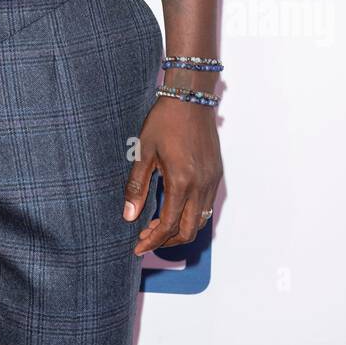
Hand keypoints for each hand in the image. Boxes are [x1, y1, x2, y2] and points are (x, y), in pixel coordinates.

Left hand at [123, 95, 222, 255]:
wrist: (191, 97)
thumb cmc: (165, 120)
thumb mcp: (143, 151)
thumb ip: (136, 186)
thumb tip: (129, 216)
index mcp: (182, 181)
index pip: (169, 225)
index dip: (152, 241)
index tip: (138, 247)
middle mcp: (201, 185)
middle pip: (189, 230)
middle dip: (167, 240)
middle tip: (146, 238)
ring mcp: (212, 180)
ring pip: (200, 220)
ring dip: (180, 229)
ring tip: (157, 225)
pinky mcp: (216, 173)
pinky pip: (206, 204)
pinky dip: (191, 214)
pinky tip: (174, 206)